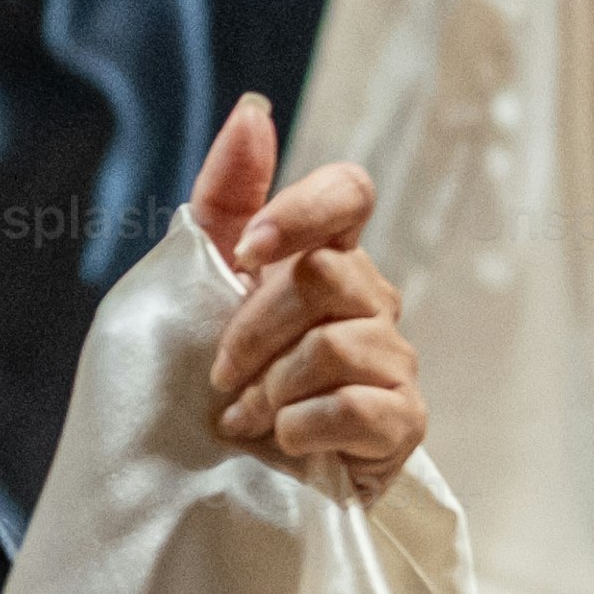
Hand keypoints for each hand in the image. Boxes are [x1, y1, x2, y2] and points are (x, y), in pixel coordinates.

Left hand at [178, 94, 421, 503]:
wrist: (202, 484)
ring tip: (241, 419)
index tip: (248, 252)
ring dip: (268, 388)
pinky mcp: (400, 424)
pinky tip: (281, 442)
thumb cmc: (197, 379)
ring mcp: (392, 362)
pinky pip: (361, 405)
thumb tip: (254, 108)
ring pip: (338, 343)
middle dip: (251, 330)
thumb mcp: (192, 279)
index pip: (349, 192)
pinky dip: (301, 426)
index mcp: (322, 258)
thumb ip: (225, 197)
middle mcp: (368, 302)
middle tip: (217, 376)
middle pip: (325, 276)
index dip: (304, 210)